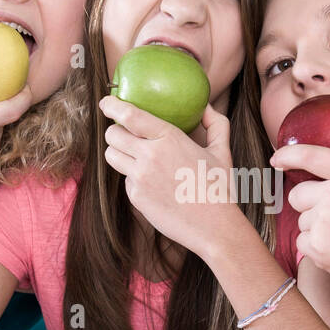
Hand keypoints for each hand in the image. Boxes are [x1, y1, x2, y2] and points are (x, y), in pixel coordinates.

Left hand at [98, 96, 240, 257]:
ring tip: (132, 154)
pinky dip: (134, 177)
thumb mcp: (222, 151)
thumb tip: (205, 106)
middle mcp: (149, 157)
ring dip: (117, 151)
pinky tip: (152, 183)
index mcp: (169, 138)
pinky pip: (126, 180)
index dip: (112, 106)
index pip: (130, 116)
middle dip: (114, 131)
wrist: (214, 227)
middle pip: (113, 135)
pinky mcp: (136, 198)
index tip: (107, 102)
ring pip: (112, 156)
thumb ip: (216, 123)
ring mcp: (140, 179)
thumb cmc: (219, 188)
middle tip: (123, 132)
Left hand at [269, 110, 329, 311]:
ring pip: (300, 218)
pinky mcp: (316, 245)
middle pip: (299, 192)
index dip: (290, 154)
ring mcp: (325, 221)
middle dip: (311, 204)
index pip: (313, 156)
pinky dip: (314, 247)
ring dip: (314, 227)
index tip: (276, 157)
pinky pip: (301, 240)